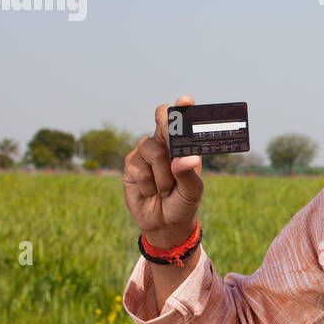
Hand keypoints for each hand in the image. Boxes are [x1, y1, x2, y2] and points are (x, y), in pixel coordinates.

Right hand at [122, 94, 204, 246]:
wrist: (165, 223)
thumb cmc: (183, 202)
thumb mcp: (192, 191)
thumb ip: (189, 174)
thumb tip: (186, 159)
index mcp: (183, 144)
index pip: (183, 120)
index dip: (183, 108)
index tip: (186, 101)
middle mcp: (164, 142)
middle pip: (162, 118)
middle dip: (168, 127)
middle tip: (175, 143)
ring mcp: (145, 151)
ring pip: (154, 150)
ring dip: (163, 176)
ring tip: (166, 189)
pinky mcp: (131, 164)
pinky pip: (140, 169)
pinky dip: (149, 185)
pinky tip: (151, 192)